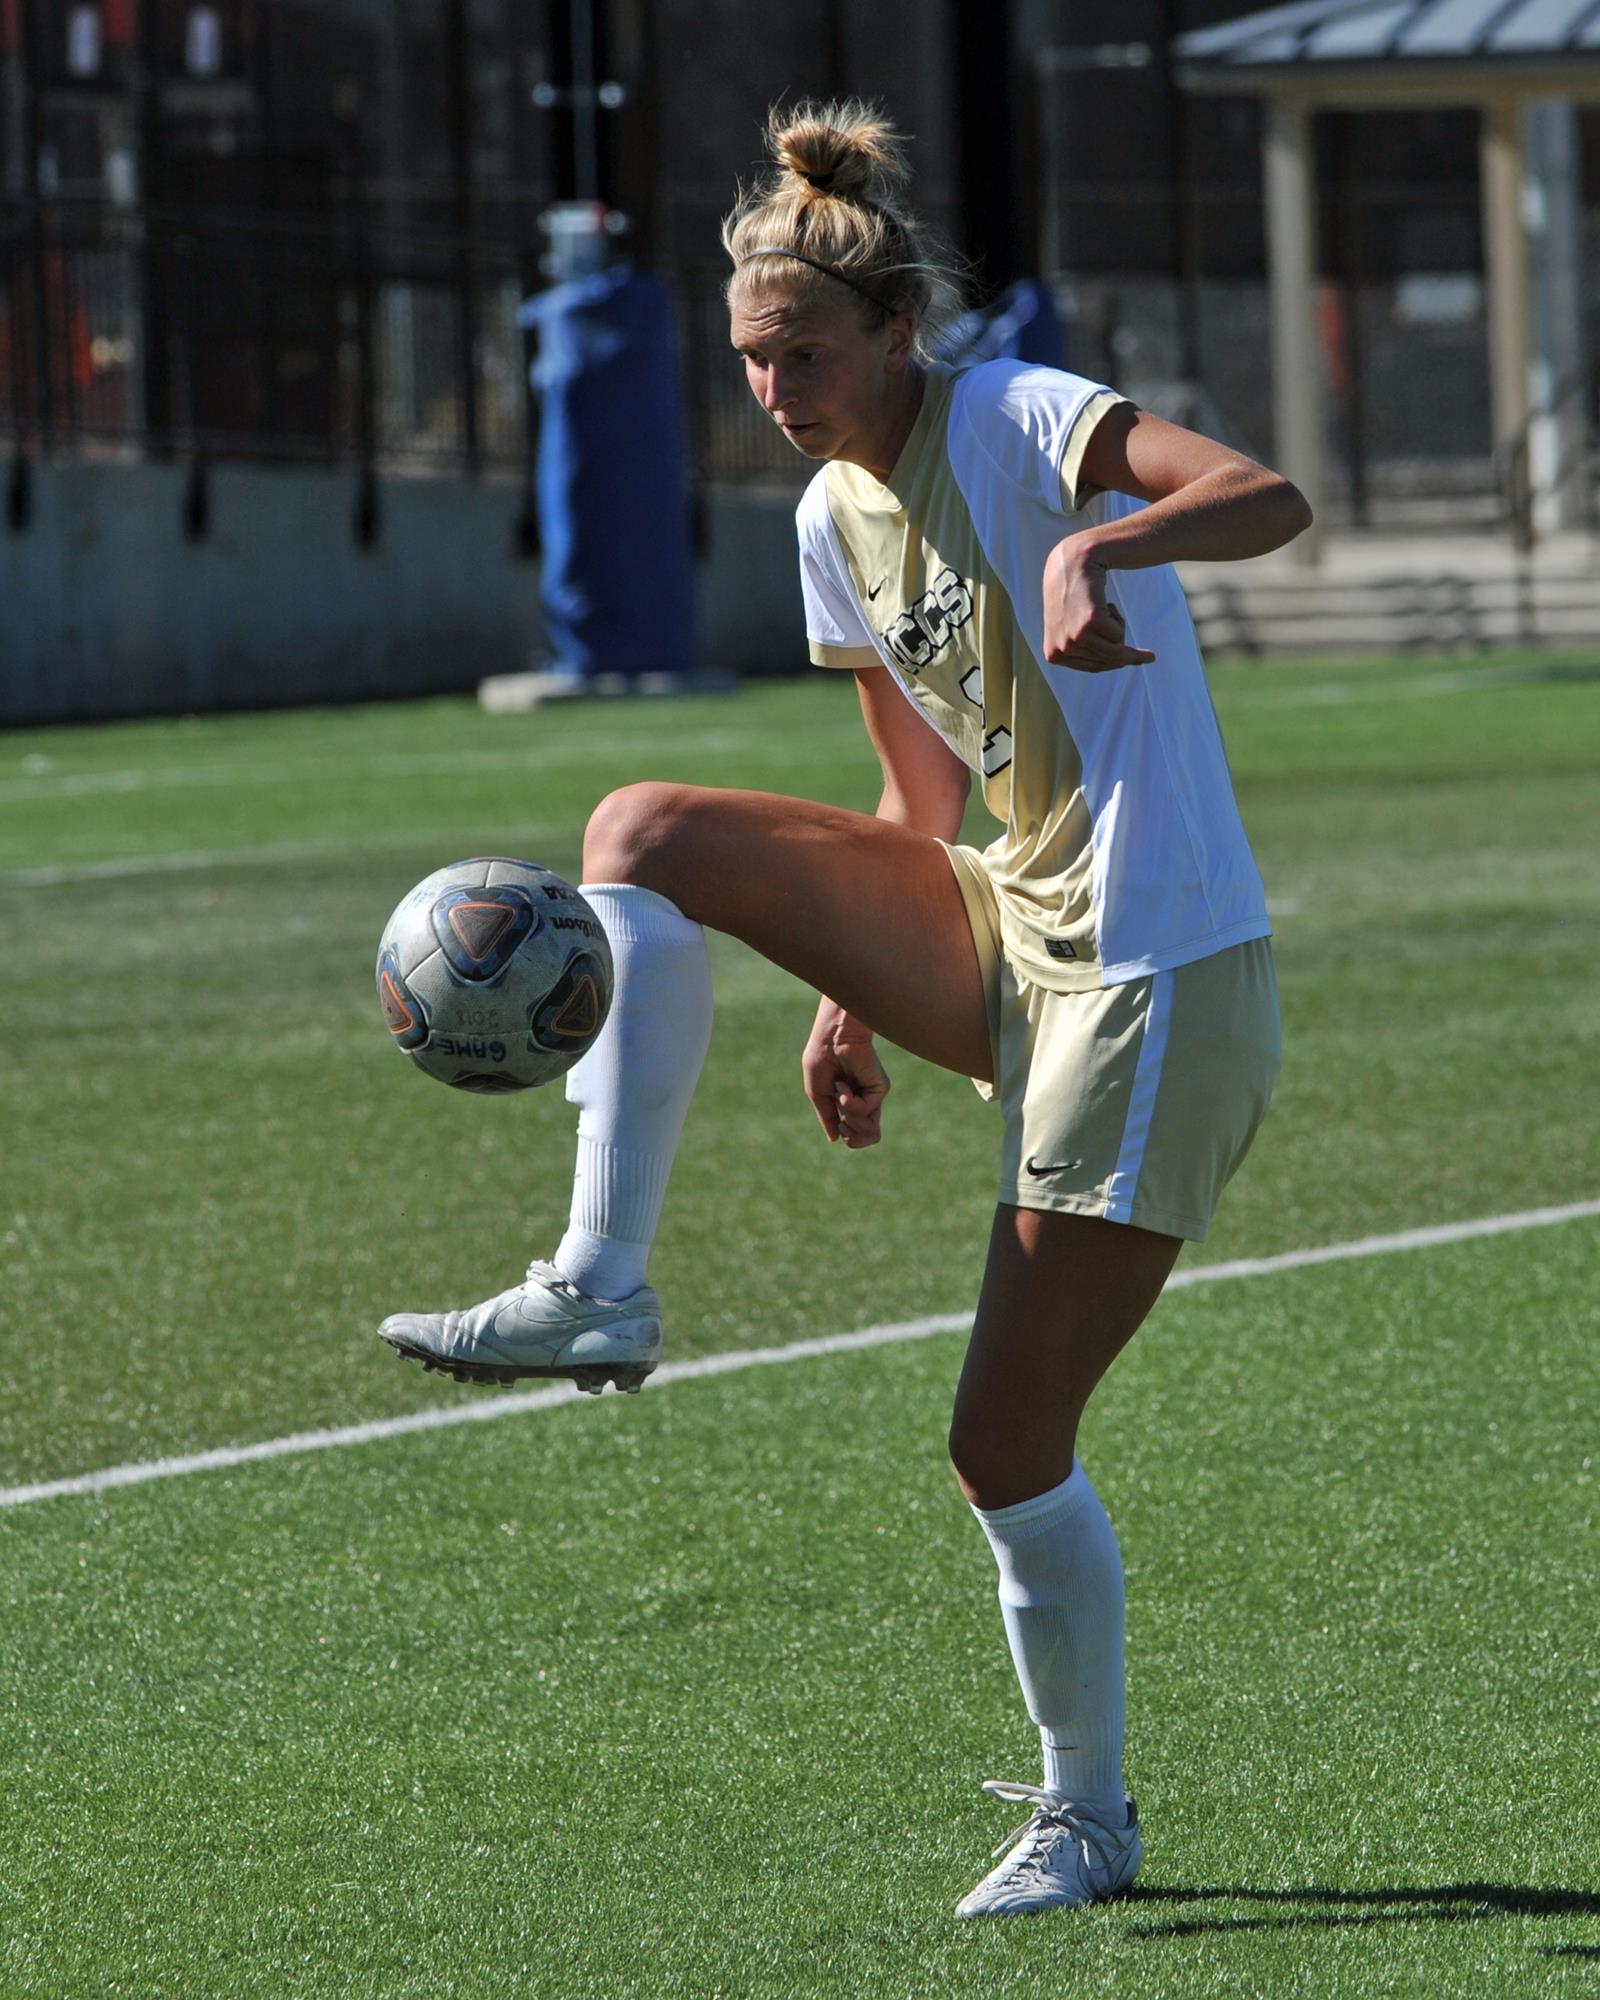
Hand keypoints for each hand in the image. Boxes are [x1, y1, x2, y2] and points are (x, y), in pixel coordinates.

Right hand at [802, 1005, 890, 1147]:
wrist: (831, 1037)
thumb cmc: (822, 1059)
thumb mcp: (818, 1094)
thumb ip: (828, 1117)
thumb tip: (834, 1140)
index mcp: (853, 1103)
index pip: (859, 1134)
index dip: (847, 1137)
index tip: (837, 1121)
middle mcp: (866, 1101)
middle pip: (869, 1137)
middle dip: (852, 1137)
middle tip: (841, 1120)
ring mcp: (874, 1096)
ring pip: (871, 1132)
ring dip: (850, 1121)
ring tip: (839, 1098)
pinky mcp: (880, 1088)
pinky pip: (865, 1111)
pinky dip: (848, 1102)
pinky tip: (842, 1086)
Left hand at [1042, 539, 1155, 672]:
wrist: (1073, 561)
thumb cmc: (1076, 592)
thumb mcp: (1072, 625)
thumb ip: (1087, 647)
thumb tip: (1121, 661)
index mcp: (1054, 654)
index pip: (1095, 667)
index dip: (1118, 660)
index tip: (1146, 657)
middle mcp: (1061, 649)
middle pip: (1108, 660)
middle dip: (1123, 645)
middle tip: (1127, 629)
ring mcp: (1074, 637)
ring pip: (1115, 650)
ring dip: (1118, 628)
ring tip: (1104, 608)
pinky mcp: (1090, 623)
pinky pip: (1119, 635)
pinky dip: (1119, 619)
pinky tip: (1106, 603)